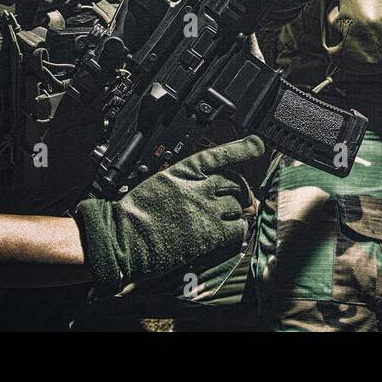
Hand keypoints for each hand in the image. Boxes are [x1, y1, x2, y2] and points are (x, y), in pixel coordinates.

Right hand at [74, 136, 264, 290]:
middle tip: (243, 200)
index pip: (222, 153)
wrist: (124, 237)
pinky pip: (238, 228)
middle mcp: (199, 186)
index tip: (258, 144)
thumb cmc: (136, 213)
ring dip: (240, 212)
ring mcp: (206, 209)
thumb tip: (210, 188)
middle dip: (243, 191)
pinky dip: (239, 231)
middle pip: (237, 182)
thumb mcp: (161, 182)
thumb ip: (187, 182)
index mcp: (185, 170)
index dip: (244, 148)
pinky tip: (233, 234)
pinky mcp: (209, 233)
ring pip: (240, 205)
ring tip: (234, 219)